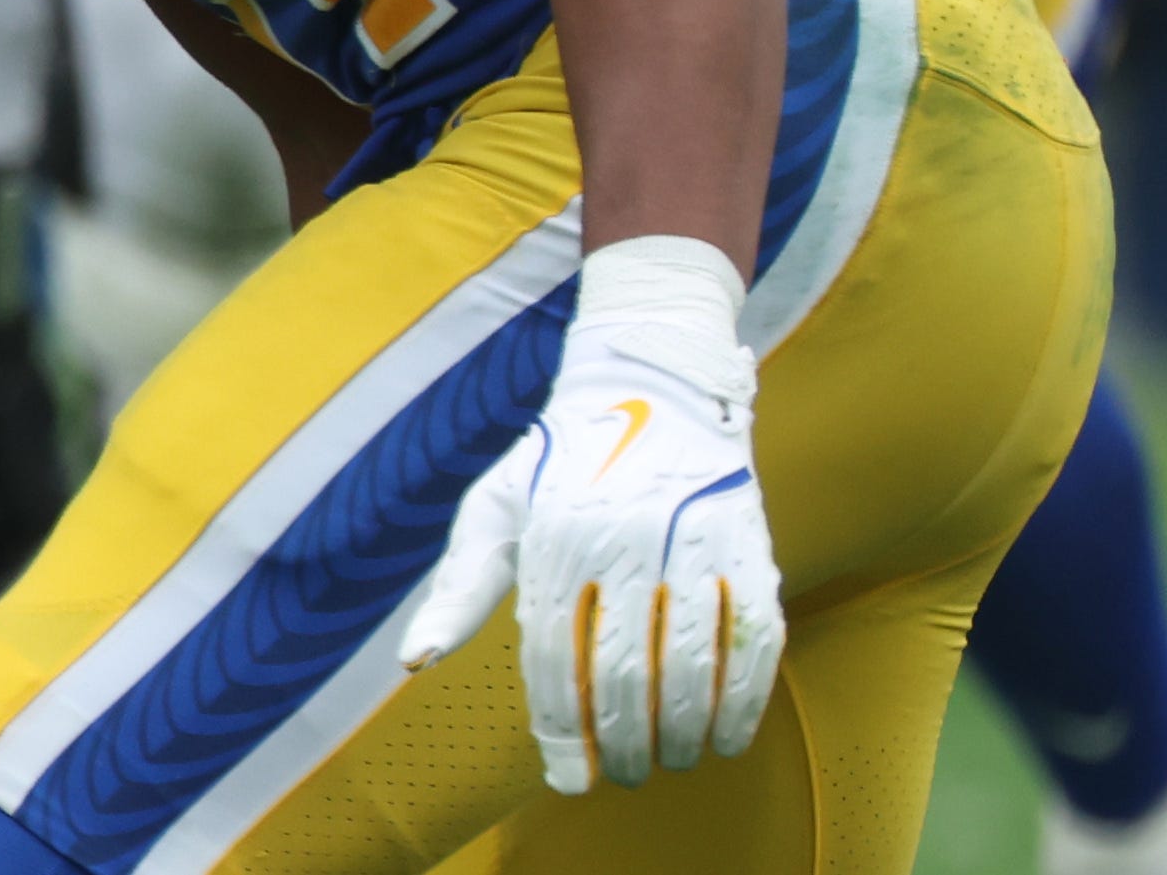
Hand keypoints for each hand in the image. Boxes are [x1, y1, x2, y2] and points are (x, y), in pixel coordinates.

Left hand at [398, 236, 785, 794]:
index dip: (560, 732)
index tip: (567, 779)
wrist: (651, 385)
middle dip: (622, 745)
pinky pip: (752, 640)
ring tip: (668, 762)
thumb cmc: (559, 464)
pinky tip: (725, 737)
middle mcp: (621, 537)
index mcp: (553, 535)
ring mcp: (690, 541)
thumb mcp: (494, 509)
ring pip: (690, 666)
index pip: (551, 658)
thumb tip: (413, 662)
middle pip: (622, 673)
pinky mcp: (748, 545)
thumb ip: (459, 587)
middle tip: (622, 776)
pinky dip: (743, 701)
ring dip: (681, 735)